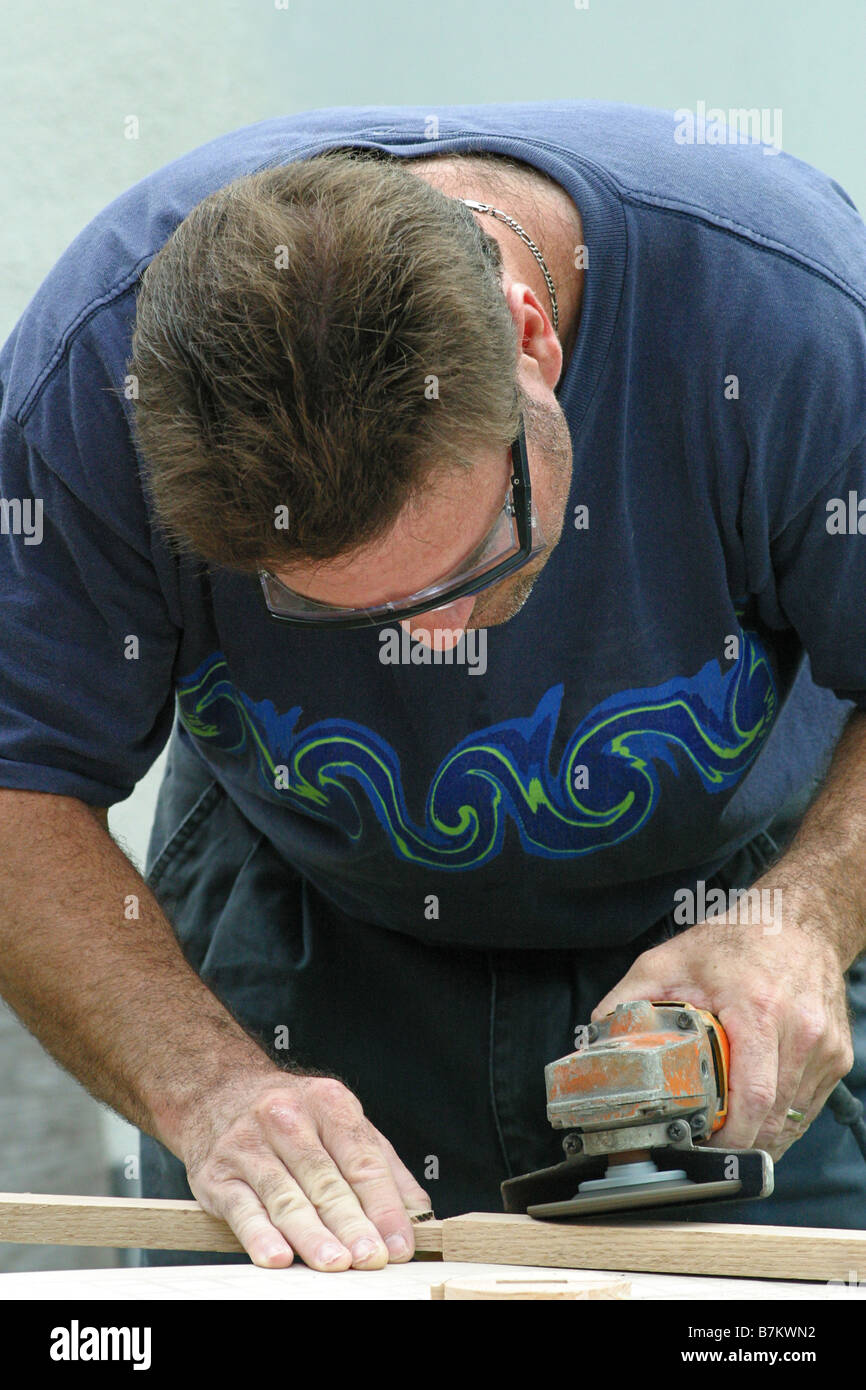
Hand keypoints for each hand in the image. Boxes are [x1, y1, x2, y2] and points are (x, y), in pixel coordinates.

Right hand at [176, 1069, 431, 1269]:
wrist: (217, 1092)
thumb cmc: (293, 1115)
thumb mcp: (342, 1121)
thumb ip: (383, 1167)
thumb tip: (417, 1215)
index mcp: (329, 1103)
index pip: (363, 1158)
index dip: (383, 1204)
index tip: (399, 1243)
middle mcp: (287, 1118)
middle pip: (326, 1180)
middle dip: (352, 1223)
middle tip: (371, 1257)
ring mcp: (249, 1145)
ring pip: (286, 1196)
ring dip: (312, 1234)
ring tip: (335, 1263)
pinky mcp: (217, 1175)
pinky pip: (242, 1209)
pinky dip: (259, 1235)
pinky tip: (277, 1256)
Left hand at [591, 877, 853, 1159]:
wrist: (800, 920)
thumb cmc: (737, 940)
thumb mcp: (669, 959)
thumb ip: (628, 998)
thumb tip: (595, 1038)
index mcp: (759, 1010)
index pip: (753, 1095)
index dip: (731, 1135)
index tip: (703, 1146)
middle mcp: (800, 1031)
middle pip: (774, 1116)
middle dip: (741, 1142)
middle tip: (708, 1146)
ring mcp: (824, 1047)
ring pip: (793, 1117)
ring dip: (762, 1133)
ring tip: (730, 1130)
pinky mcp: (837, 1055)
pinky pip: (808, 1104)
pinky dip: (782, 1115)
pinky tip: (758, 1108)